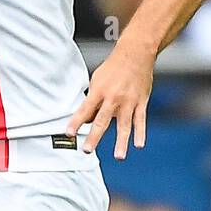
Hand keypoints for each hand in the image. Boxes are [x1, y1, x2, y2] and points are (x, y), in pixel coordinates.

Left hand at [66, 39, 154, 158]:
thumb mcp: (97, 80)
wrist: (136, 54)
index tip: (69, 133)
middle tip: (87, 150)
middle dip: (94, 136)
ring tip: (118, 156)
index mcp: (99, 91)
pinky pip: (140, 120)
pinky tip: (139, 144)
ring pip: (124, 125)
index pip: (84, 110)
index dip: (76, 122)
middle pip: (102, 121)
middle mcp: (113, 98)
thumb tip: (88, 120)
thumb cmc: (114, 67)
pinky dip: (140, 133)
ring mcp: (129, 101)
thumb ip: (93, 100)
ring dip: (121, 142)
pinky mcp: (141, 102)